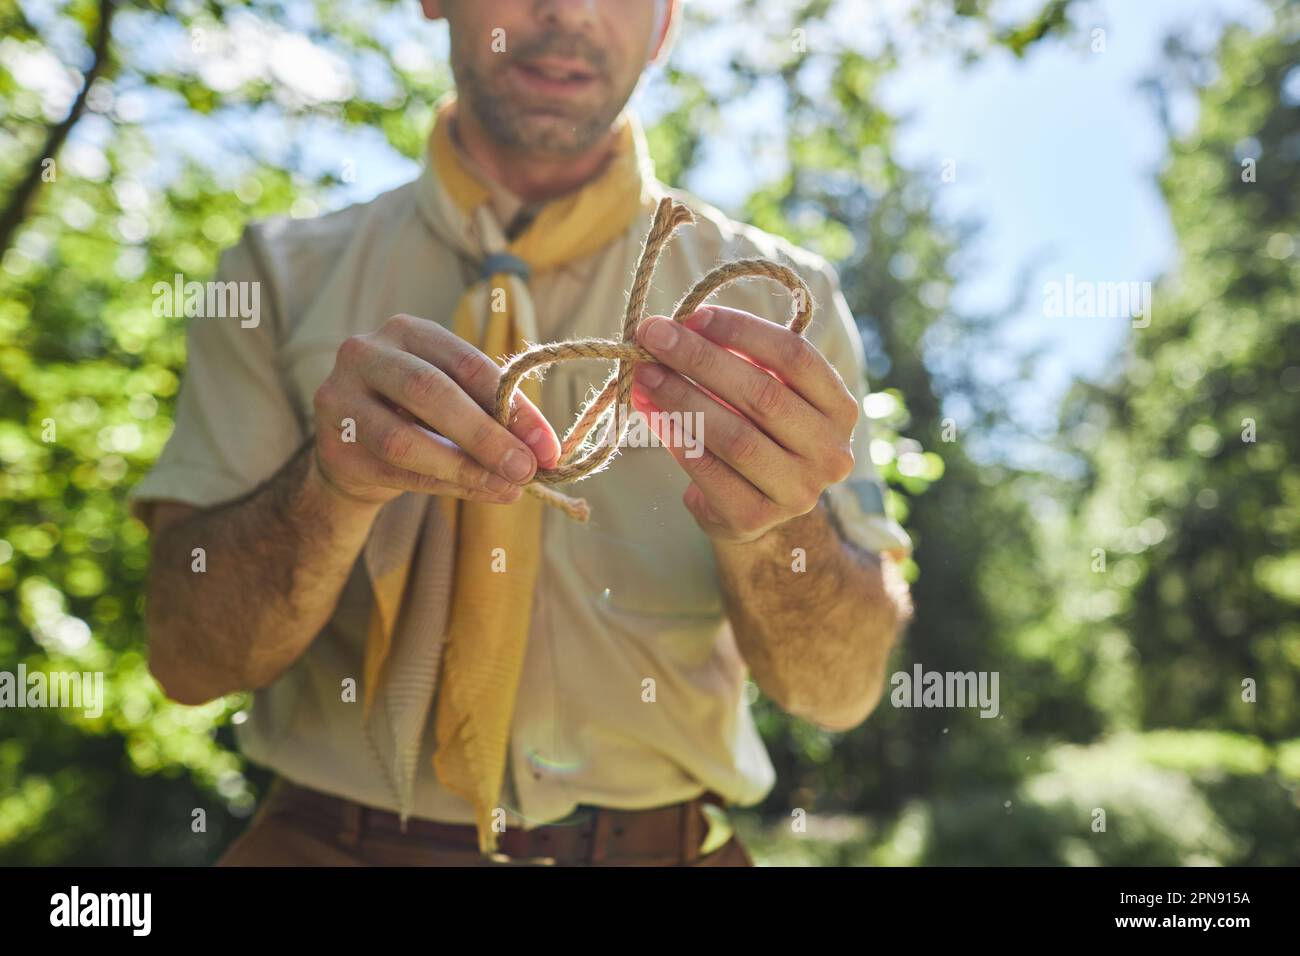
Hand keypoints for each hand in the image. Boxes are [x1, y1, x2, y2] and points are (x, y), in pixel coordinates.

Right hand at [312, 313, 560, 505]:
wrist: (354, 452)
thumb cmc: (418, 417)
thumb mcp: (456, 402)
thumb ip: (494, 416)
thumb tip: (544, 451)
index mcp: (408, 331)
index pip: (467, 362)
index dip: (511, 405)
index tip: (546, 446)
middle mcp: (366, 353)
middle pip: (430, 391)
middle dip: (485, 435)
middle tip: (525, 469)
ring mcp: (339, 398)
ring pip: (404, 439)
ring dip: (464, 469)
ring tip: (506, 488)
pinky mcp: (331, 446)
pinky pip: (393, 471)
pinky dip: (442, 486)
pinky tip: (478, 493)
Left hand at [629, 306, 856, 543]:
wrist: (759, 511)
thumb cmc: (758, 436)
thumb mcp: (765, 395)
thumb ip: (736, 363)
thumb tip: (675, 331)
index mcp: (839, 409)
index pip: (796, 357)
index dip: (742, 331)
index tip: (693, 315)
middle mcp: (829, 452)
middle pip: (762, 394)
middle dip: (700, 359)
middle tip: (653, 336)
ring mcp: (797, 491)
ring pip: (735, 436)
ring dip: (682, 398)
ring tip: (644, 374)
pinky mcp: (756, 518)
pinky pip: (710, 472)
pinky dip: (678, 439)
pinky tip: (652, 414)